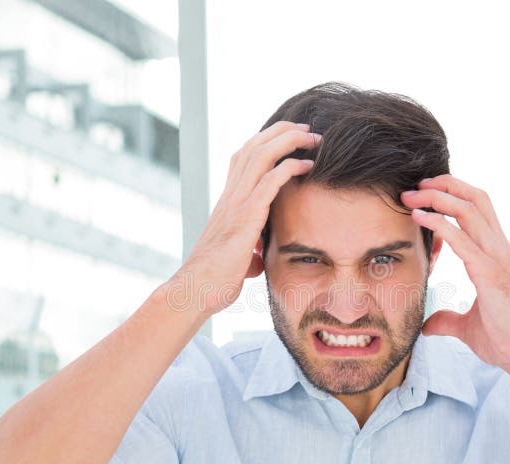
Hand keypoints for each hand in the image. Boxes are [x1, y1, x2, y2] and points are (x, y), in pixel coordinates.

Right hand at [168, 121, 321, 315]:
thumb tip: (256, 258)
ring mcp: (236, 204)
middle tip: (307, 128)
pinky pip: (269, 182)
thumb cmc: (215, 279)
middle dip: (282, 132)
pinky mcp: (245, 217)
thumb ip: (248, 250)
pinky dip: (289, 168)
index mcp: (228, 201)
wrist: (197, 290)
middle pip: (253, 146)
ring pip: (261, 156)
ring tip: (312, 138)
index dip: (266, 140)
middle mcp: (230, 195)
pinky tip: (306, 165)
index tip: (291, 136)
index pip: (243, 157)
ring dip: (289, 142)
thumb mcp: (237, 258)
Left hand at [400, 175, 509, 374]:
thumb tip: (428, 325)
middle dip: (443, 185)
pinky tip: (418, 217)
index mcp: (497, 254)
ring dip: (436, 198)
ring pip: (468, 209)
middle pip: (475, 198)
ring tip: (410, 196)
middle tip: (414, 186)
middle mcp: (499, 248)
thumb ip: (447, 320)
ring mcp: (497, 257)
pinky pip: (461, 238)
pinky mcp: (490, 272)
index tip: (425, 193)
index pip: (478, 209)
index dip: (453, 194)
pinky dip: (437, 222)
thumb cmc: (504, 341)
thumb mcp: (467, 327)